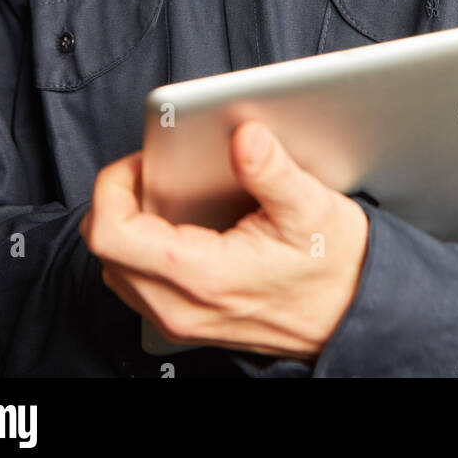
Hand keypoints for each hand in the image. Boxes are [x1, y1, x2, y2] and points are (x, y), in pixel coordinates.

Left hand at [79, 120, 370, 360]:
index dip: (114, 186)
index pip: (111, 233)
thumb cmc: (334, 266)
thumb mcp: (312, 207)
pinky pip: (136, 283)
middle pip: (105, 250)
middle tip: (155, 169)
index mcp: (202, 276)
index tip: (142, 160)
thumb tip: (246, 136)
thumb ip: (273, 170)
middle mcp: (181, 307)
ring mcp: (180, 320)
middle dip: (119, 200)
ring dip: (127, 226)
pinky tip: (177, 224)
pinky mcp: (186, 322)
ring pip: (116, 269)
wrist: (352, 316)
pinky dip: (141, 249)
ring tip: (164, 192)